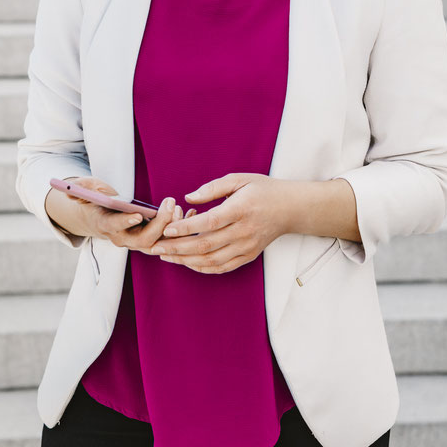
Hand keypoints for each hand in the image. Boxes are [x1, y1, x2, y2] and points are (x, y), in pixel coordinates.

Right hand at [44, 177, 196, 249]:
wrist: (97, 218)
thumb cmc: (94, 201)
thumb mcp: (86, 189)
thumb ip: (88, 188)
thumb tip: (95, 191)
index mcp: (105, 224)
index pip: (114, 226)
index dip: (125, 222)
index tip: (137, 214)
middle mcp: (122, 238)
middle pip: (144, 240)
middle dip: (160, 223)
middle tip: (170, 203)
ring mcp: (136, 242)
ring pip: (159, 243)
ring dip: (172, 228)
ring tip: (177, 207)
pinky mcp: (149, 241)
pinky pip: (167, 240)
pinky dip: (180, 228)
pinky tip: (190, 212)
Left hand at [149, 172, 290, 273]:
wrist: (290, 208)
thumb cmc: (263, 190)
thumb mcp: (239, 179)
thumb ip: (213, 188)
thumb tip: (188, 197)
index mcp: (241, 209)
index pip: (209, 222)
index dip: (186, 227)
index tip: (167, 228)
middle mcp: (244, 231)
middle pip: (206, 245)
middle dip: (177, 247)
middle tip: (156, 247)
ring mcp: (247, 247)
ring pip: (211, 260)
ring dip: (186, 260)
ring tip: (166, 256)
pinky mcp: (248, 256)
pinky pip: (222, 267)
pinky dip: (202, 267)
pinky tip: (187, 262)